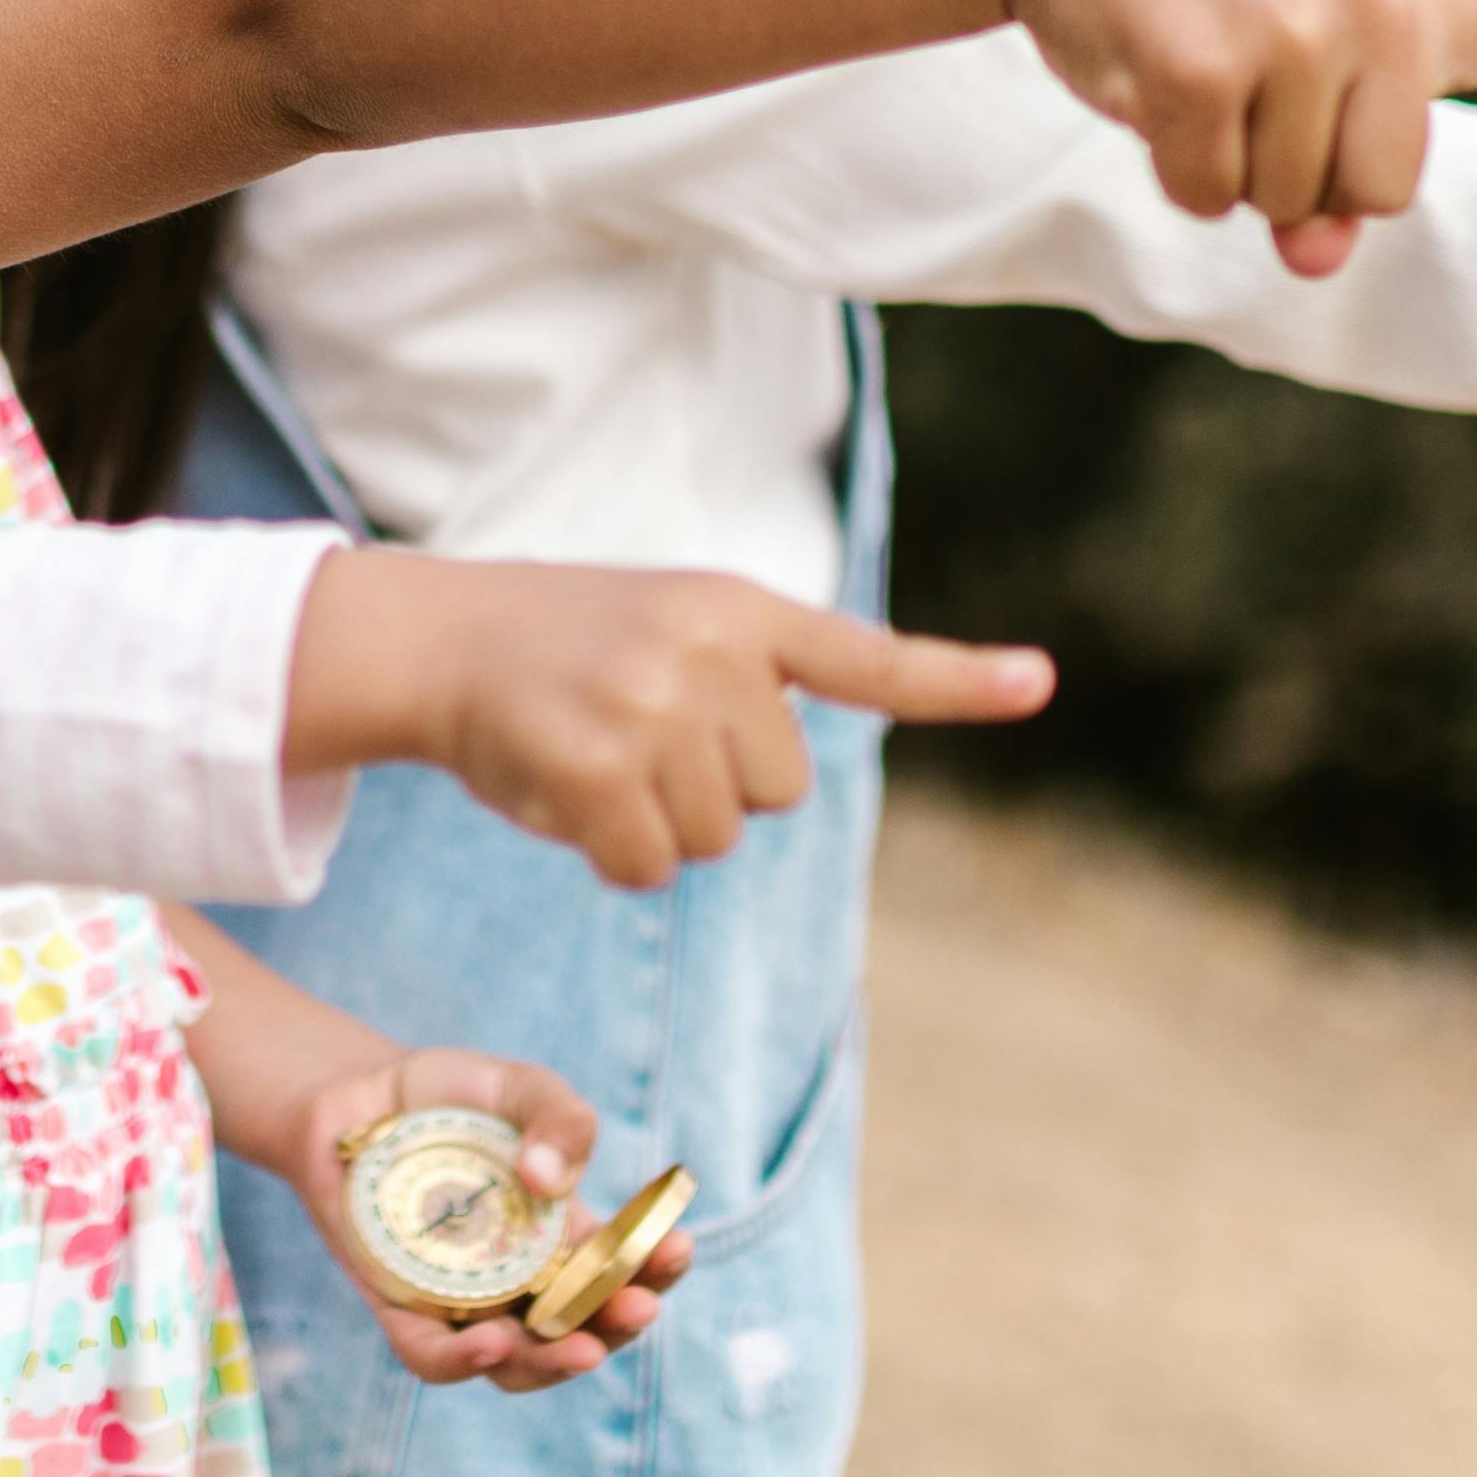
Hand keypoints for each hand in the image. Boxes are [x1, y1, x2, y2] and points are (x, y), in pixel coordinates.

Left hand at [284, 1044, 689, 1392]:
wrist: (359, 1100)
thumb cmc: (454, 1100)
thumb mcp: (521, 1089)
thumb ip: (558, 1119)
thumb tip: (549, 1181)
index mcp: (569, 1239)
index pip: (626, 1271)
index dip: (658, 1269)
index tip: (678, 1245)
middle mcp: (524, 1284)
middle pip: (582, 1333)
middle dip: (616, 1328)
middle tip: (636, 1308)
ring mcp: (465, 1305)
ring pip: (516, 1365)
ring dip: (549, 1364)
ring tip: (575, 1347)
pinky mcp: (402, 1310)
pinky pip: (433, 1356)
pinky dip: (462, 1362)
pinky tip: (486, 1344)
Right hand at [288, 551, 1054, 889]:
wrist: (437, 638)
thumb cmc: (560, 651)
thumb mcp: (666, 627)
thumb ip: (741, 684)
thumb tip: (774, 788)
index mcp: (739, 610)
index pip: (866, 656)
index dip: (957, 681)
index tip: (1039, 683)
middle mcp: (709, 649)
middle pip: (779, 792)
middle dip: (714, 788)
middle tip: (639, 739)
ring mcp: (655, 705)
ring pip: (717, 838)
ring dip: (659, 825)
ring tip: (594, 757)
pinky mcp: (601, 767)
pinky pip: (650, 866)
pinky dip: (614, 857)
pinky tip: (567, 798)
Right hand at [981, 0, 1476, 262]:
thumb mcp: (1282, 80)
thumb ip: (1335, 173)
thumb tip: (1315, 255)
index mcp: (1417, 5)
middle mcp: (1379, 9)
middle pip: (1377, 197)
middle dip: (1301, 179)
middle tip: (1246, 89)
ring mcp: (1299, 28)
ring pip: (1287, 205)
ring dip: (1225, 167)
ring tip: (1193, 68)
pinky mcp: (1211, 61)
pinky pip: (1209, 196)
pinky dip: (1169, 168)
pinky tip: (1147, 79)